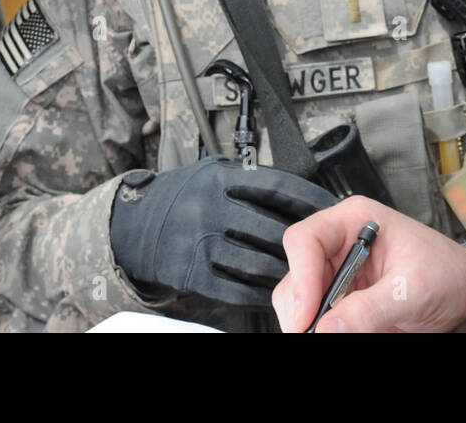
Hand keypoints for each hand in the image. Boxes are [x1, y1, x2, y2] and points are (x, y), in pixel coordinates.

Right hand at [109, 157, 336, 308]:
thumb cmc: (180, 195)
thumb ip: (250, 181)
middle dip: (305, 245)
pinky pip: (238, 289)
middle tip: (328, 252)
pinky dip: (260, 294)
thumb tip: (298, 193)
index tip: (330, 207)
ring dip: (286, 274)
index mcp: (221, 178)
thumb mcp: (213, 172)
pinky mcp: (193, 273)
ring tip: (305, 276)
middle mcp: (212, 207)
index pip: (280, 187)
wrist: (134, 223)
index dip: (310, 199)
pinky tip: (273, 292)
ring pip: (260, 264)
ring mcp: (201, 242)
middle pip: (275, 230)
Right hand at [273, 196, 465, 331]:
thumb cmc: (451, 276)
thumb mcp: (412, 292)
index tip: (306, 318)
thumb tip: (327, 329)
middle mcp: (341, 242)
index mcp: (355, 220)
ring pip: (301, 298)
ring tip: (331, 333)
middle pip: (296, 272)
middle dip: (301, 308)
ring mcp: (340, 270)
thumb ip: (369, 311)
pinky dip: (324, 328)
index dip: (300, 279)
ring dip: (311, 321)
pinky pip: (319, 314)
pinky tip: (339, 332)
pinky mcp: (344, 296)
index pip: (306, 240)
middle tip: (311, 335)